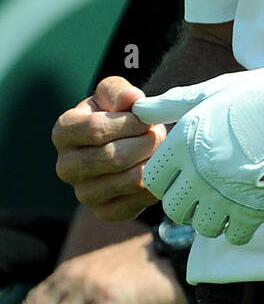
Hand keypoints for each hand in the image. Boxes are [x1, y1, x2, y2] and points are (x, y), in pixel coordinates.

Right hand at [52, 77, 166, 219]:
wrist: (124, 143)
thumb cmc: (115, 113)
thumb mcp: (113, 93)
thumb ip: (118, 91)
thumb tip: (129, 98)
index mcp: (63, 132)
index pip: (96, 129)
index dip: (129, 123)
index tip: (146, 119)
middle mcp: (66, 167)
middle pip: (114, 157)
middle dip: (145, 143)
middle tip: (159, 134)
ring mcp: (83, 193)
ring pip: (129, 180)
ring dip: (153, 162)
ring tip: (159, 149)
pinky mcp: (104, 212)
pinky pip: (136, 201)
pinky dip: (154, 184)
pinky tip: (155, 169)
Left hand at [132, 54, 263, 245]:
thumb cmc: (263, 93)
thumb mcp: (213, 91)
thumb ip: (173, 104)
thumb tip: (140, 111)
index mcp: (186, 141)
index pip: (153, 179)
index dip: (167, 177)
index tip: (183, 171)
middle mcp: (200, 171)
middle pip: (174, 208)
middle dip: (187, 200)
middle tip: (206, 185)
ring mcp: (227, 194)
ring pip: (202, 226)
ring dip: (212, 216)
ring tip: (227, 196)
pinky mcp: (255, 209)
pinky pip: (234, 236)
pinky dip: (239, 226)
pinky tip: (247, 205)